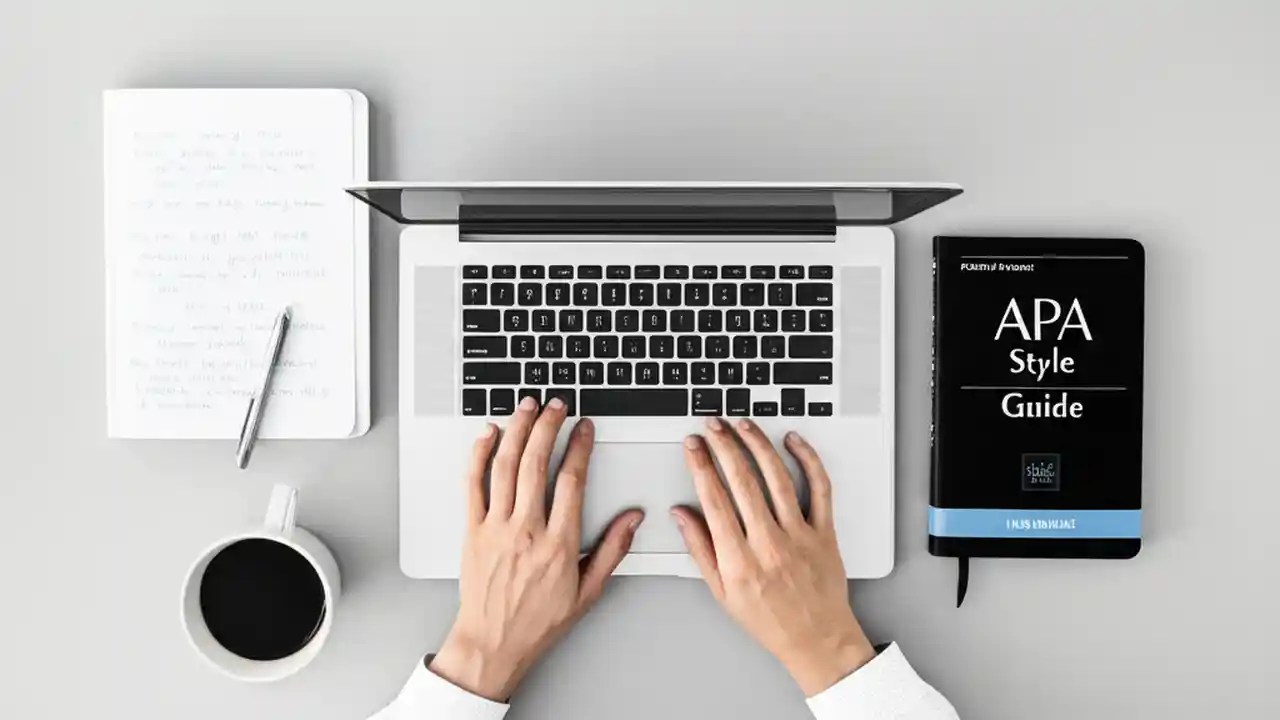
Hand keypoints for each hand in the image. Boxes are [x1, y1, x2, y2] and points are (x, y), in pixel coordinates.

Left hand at [430, 397, 643, 700]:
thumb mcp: (588, 591)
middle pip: (536, 463)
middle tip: (557, 405)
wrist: (492, 644)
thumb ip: (613, 549)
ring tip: (527, 407)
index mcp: (558, 544)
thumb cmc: (538, 622)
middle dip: (548, 426)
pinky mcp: (472, 531)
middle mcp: (526, 530)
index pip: (572, 481)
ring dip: (517, 430)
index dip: (580, 447)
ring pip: (505, 466)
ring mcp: (495, 528)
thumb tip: (633, 517)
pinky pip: (473, 485)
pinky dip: (478, 455)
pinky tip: (488, 435)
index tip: (584, 427)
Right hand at [672, 418, 876, 695]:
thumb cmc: (769, 620)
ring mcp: (800, 536)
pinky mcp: (825, 532)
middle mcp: (769, 544)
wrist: (816, 640)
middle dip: (723, 445)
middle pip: (742, 481)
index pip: (714, 499)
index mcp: (739, 560)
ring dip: (757, 444)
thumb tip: (681, 513)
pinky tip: (793, 441)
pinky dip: (808, 459)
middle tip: (712, 425)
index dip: (700, 465)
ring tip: (742, 424)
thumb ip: (700, 549)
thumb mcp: (721, 592)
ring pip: (777, 477)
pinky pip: (820, 488)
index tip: (692, 445)